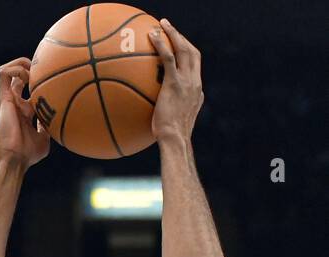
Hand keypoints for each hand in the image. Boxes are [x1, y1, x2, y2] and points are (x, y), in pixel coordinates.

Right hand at [0, 57, 48, 166]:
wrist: (14, 156)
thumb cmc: (28, 153)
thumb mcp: (44, 137)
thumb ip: (49, 126)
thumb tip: (60, 118)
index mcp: (22, 108)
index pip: (25, 85)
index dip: (36, 76)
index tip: (51, 77)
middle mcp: (13, 101)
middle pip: (16, 74)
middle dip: (29, 66)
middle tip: (43, 72)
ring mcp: (6, 98)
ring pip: (8, 69)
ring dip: (21, 65)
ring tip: (33, 73)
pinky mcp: (2, 98)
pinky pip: (3, 73)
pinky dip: (15, 68)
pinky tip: (27, 76)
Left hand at [148, 19, 202, 142]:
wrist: (175, 140)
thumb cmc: (170, 138)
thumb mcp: (172, 123)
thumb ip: (168, 113)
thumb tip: (155, 114)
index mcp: (196, 90)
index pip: (195, 66)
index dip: (188, 52)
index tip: (178, 45)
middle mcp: (195, 82)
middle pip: (193, 52)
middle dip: (181, 38)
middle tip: (168, 28)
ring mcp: (187, 81)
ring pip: (183, 49)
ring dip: (173, 34)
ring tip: (161, 24)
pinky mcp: (175, 83)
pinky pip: (168, 58)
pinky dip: (162, 44)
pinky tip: (151, 36)